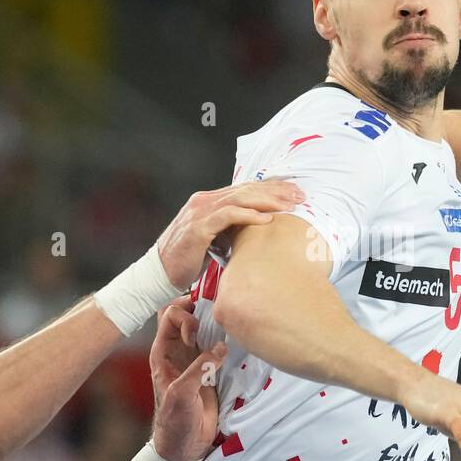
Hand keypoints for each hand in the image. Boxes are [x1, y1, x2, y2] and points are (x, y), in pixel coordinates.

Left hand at [150, 298, 225, 460]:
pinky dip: (226, 338)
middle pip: (184, 313)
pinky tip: (234, 342)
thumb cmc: (175, 420)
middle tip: (214, 318)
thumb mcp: (182, 393)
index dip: (184, 315)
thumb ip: (198, 369)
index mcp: (163, 352)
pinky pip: (217, 344)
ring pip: (202, 326)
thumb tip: (219, 348)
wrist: (185, 444)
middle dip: (199, 308)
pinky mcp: (211, 368)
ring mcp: (195, 358)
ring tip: (227, 325)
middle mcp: (178, 350)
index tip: (196, 332)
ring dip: (214, 322)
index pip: (169, 315)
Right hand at [157, 181, 304, 287]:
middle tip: (299, 195)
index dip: (271, 188)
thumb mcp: (213, 238)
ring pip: (239, 199)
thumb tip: (256, 229)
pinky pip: (226, 216)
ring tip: (288, 205)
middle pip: (246, 189)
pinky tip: (266, 220)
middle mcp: (204, 202)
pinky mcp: (198, 228)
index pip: (245, 189)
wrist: (160, 272)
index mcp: (209, 202)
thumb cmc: (188, 258)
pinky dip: (248, 216)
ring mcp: (200, 212)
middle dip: (275, 191)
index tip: (294, 192)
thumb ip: (230, 229)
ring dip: (266, 201)